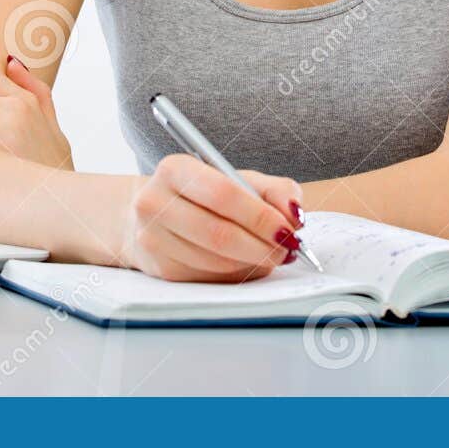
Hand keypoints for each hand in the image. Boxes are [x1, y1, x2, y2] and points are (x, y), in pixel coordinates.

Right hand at [120, 154, 304, 282]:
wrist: (157, 214)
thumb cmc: (205, 195)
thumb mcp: (239, 180)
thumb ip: (275, 191)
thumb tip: (295, 215)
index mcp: (175, 169)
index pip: (223, 194)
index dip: (260, 216)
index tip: (288, 229)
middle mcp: (155, 202)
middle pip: (218, 233)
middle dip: (261, 246)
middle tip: (287, 250)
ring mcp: (153, 239)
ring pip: (216, 261)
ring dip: (252, 262)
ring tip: (270, 254)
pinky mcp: (161, 269)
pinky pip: (210, 278)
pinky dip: (237, 273)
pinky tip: (246, 262)